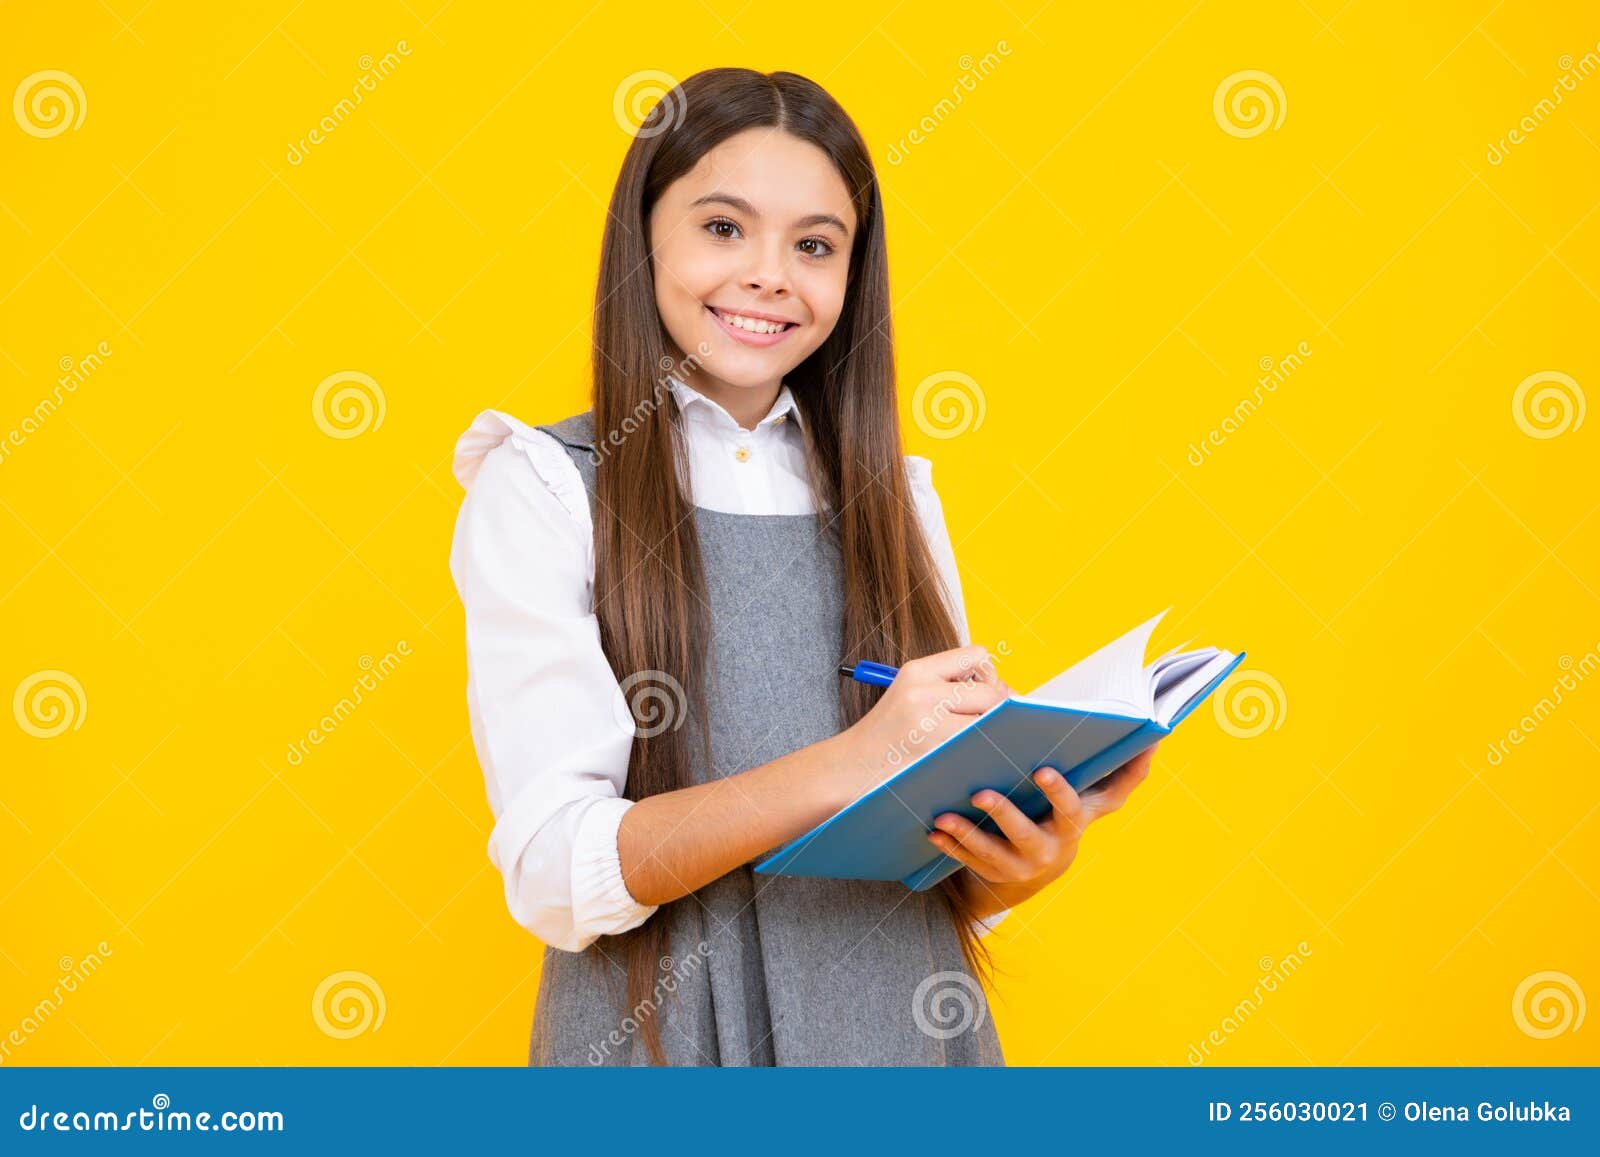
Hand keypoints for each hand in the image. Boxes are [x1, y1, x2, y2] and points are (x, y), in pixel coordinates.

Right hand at [828, 644, 1009, 806]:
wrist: (851, 767)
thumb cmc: (887, 735)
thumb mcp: (911, 696)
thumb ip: (950, 687)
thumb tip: (1008, 693)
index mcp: (917, 670)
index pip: (977, 656)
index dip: (989, 675)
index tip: (984, 693)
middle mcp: (923, 689)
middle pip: (990, 691)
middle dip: (997, 709)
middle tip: (987, 725)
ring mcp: (928, 720)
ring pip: (988, 719)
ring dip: (990, 732)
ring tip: (976, 741)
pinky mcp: (933, 748)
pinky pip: (978, 744)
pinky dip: (981, 750)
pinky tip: (970, 756)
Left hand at [928, 744, 1157, 915]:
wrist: (1036, 868)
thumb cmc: (1062, 812)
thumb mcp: (1093, 795)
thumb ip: (1122, 769)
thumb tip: (1155, 733)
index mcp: (1076, 821)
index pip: (1072, 807)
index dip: (1061, 792)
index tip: (1042, 771)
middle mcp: (1053, 848)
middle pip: (1029, 834)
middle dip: (1006, 815)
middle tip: (981, 793)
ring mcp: (1023, 866)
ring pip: (993, 853)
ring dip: (968, 834)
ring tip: (945, 815)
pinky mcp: (995, 876)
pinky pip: (969, 863)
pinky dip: (951, 847)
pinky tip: (933, 831)